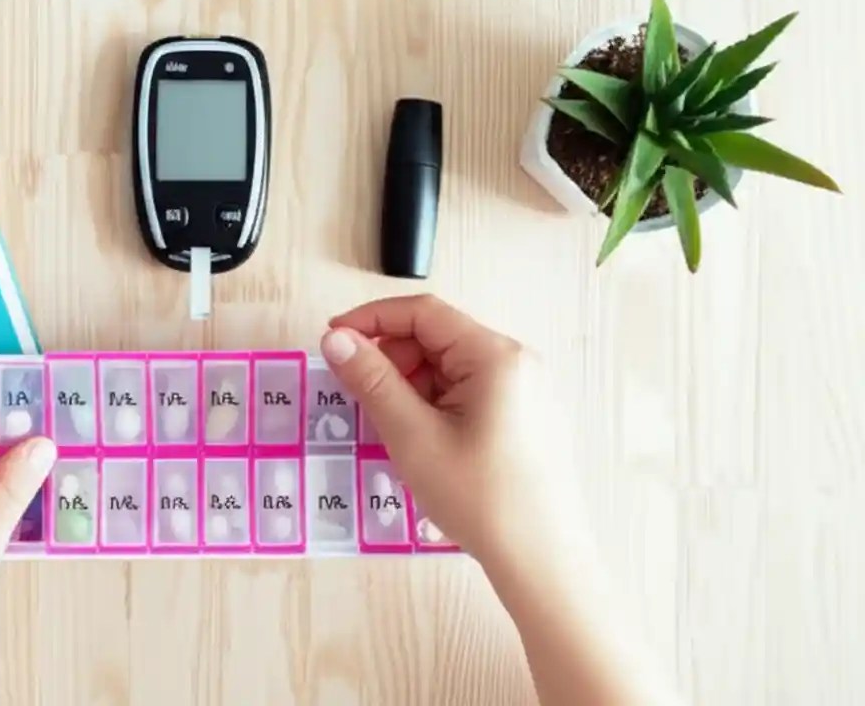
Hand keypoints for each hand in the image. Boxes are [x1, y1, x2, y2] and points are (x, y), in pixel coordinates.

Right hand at [319, 294, 584, 562]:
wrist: (541, 559)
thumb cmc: (478, 497)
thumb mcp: (412, 436)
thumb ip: (372, 381)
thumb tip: (335, 338)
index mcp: (494, 356)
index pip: (423, 313)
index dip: (372, 319)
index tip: (332, 339)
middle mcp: (516, 362)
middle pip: (438, 339)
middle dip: (392, 360)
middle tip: (360, 399)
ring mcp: (525, 390)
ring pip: (450, 369)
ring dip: (411, 387)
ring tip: (392, 430)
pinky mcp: (525, 417)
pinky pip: (468, 392)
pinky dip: (434, 405)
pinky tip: (420, 441)